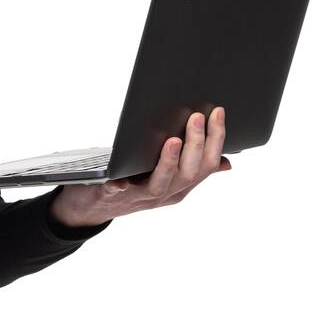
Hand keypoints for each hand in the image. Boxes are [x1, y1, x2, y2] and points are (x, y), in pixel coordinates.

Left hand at [50, 107, 231, 227]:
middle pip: (187, 174)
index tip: (217, 112)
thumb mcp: (166, 178)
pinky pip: (116, 193)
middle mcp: (163, 193)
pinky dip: (119, 185)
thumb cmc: (133, 183)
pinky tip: (120, 179)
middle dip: (195, 145)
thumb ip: (192, 169)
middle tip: (196, 117)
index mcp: (178, 186)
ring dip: (168, 163)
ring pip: (160, 185)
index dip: (215, 140)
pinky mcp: (110, 196)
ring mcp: (138, 197)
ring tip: (173, 140)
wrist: (93, 208)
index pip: (205, 164)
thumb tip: (225, 162)